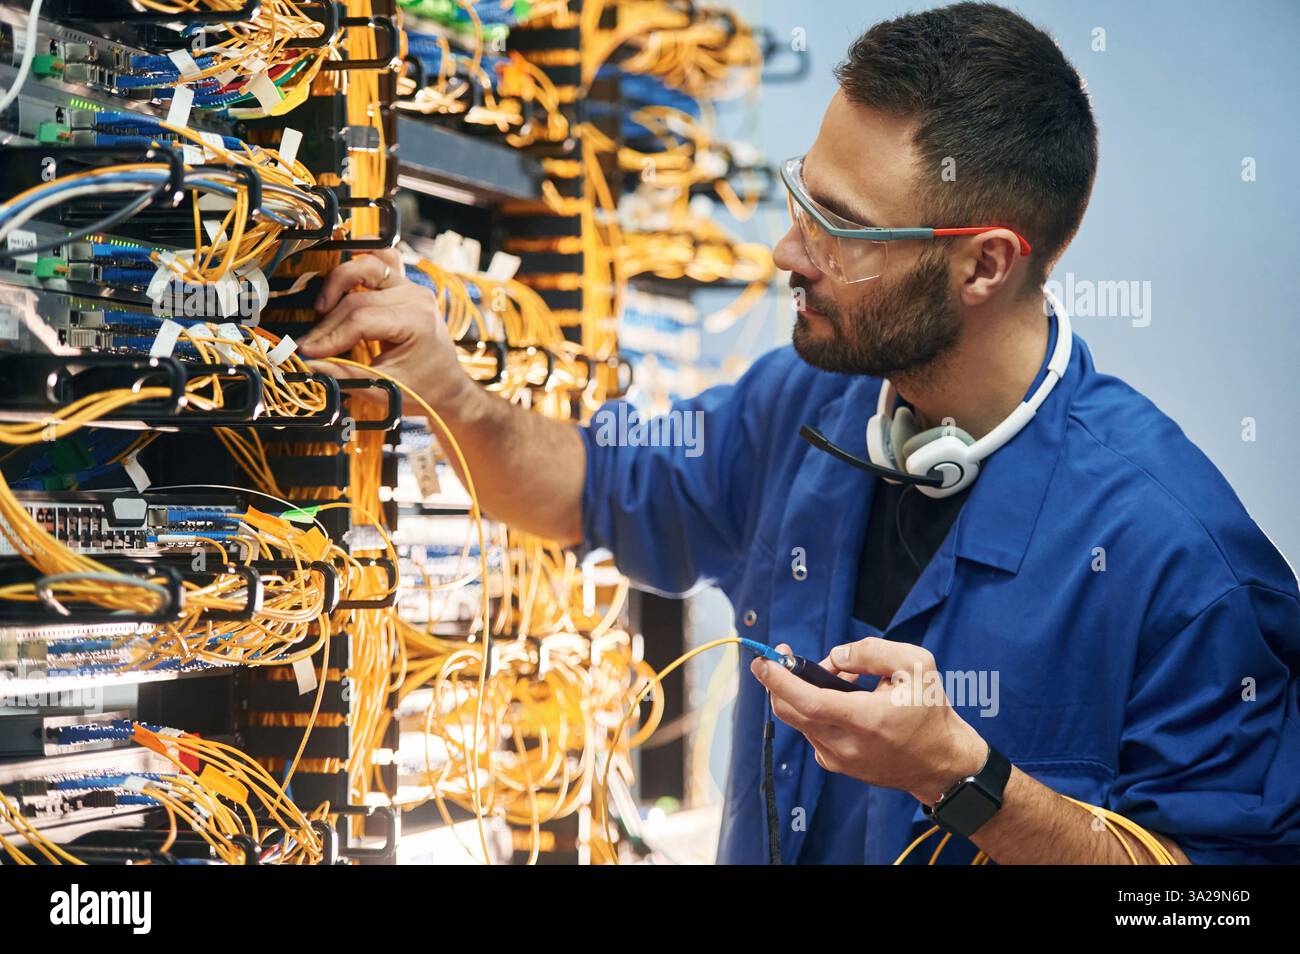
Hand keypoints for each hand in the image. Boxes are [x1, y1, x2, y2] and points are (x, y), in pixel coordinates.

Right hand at [297, 248, 475, 417]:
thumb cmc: (423, 388)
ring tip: (322, 308)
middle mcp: (415, 297)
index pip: (361, 320)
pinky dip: (363, 253)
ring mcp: (411, 287)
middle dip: (328, 323)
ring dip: (339, 283)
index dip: (330, 336)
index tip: (308, 352)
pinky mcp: (405, 284)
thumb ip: (344, 374)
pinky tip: (344, 258)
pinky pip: (383, 257)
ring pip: (367, 267)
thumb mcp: (383, 387)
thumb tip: (307, 366)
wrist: (447, 385)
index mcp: (417, 321)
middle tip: (309, 344)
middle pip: (357, 299)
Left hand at [751, 638, 987, 803]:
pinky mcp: (836, 765)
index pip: (807, 701)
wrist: (940, 763)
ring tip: (839, 677)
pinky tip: (842, 700)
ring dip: (806, 693)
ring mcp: (838, 759)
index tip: (763, 661)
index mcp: (866, 720)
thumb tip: (835, 656)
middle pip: (791, 711)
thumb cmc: (930, 713)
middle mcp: (846, 744)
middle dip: (782, 681)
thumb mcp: (917, 666)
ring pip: (801, 719)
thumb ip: (873, 652)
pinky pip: (812, 731)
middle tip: (789, 657)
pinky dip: (816, 710)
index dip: (779, 680)